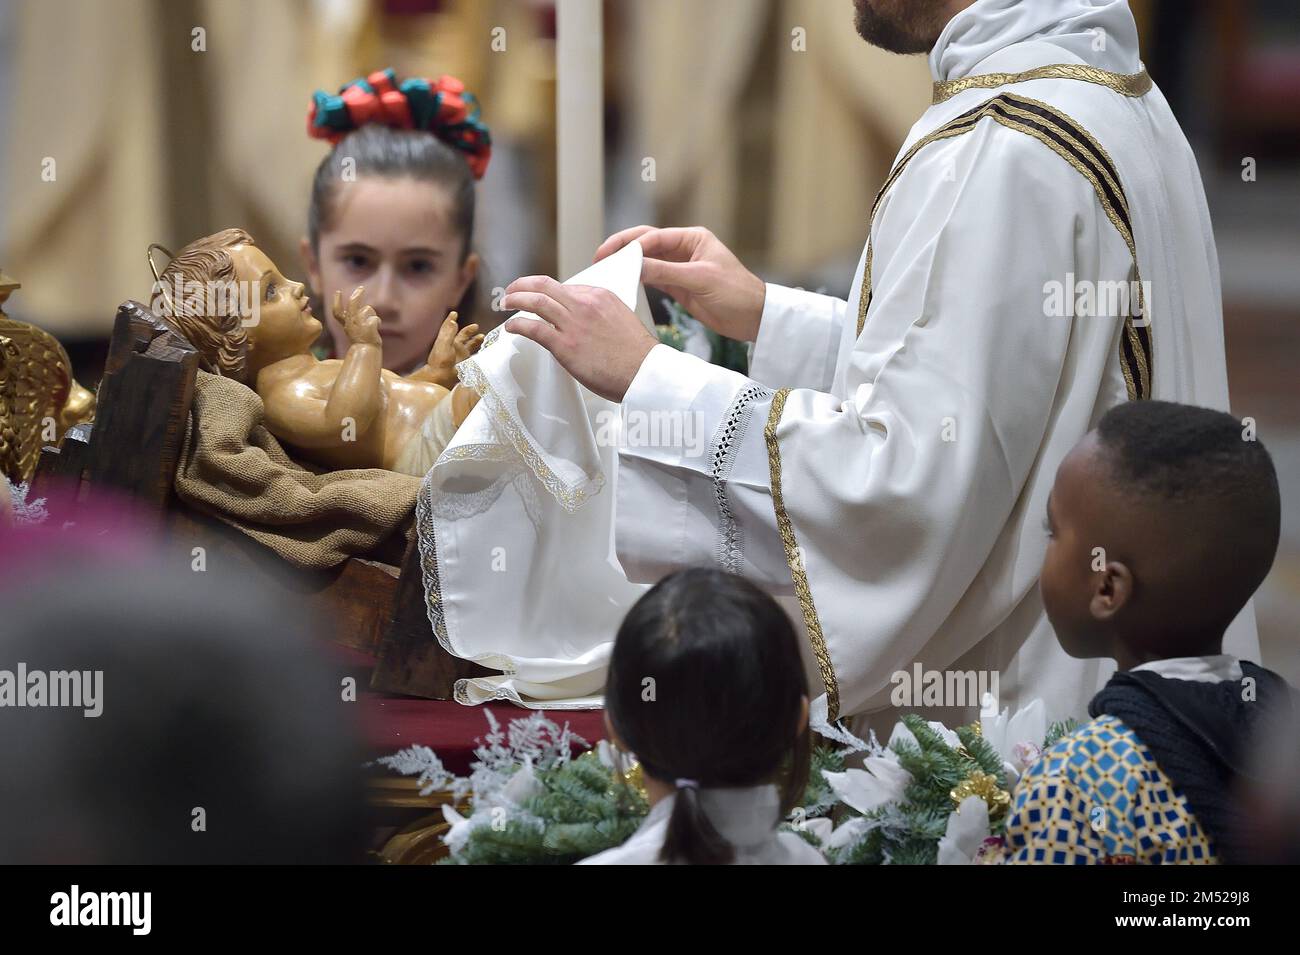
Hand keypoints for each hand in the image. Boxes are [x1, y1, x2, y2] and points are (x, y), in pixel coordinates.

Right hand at [334, 288, 380, 345]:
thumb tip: (365, 308)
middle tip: (361, 288)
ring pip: (367, 309)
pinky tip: (377, 329)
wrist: (367, 352)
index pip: (337, 312)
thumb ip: (356, 319)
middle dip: (357, 294)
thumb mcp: (355, 330)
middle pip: (352, 304)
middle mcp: (351, 323)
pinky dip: (377, 322)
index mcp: (346, 324)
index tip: (338, 291)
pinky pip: (375, 318)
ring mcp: (360, 325)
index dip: (337, 301)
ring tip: (372, 324)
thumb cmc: (362, 341)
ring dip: (372, 314)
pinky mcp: (369, 328)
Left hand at [426, 311, 483, 381]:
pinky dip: (479, 352)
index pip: (449, 328)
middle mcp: (454, 347)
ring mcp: (460, 355)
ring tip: (483, 337)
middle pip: (462, 336)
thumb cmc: (441, 361)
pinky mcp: (466, 363)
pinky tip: (484, 351)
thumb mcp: (444, 344)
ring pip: (470, 345)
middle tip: (476, 326)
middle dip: (469, 331)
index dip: (451, 320)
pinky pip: (474, 355)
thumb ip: (449, 333)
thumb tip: (453, 321)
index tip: (454, 313)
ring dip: (476, 341)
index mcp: (447, 340)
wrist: (442, 378)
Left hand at [501, 278, 657, 402]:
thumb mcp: (621, 319)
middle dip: (523, 285)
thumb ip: (600, 314)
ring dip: (515, 300)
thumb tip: (584, 320)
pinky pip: (533, 328)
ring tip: (505, 304)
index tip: (539, 297)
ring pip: (535, 301)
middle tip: (511, 291)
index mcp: (600, 295)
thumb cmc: (636, 354)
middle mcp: (584, 304)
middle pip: (544, 285)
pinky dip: (518, 325)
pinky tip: (512, 327)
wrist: (644, 373)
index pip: (565, 286)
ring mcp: (573, 324)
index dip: (548, 291)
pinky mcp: (565, 346)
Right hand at [594, 225, 765, 341]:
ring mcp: (679, 268)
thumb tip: (635, 266)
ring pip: (646, 261)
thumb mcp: (700, 279)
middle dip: (622, 248)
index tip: (613, 255)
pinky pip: (651, 278)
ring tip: (605, 269)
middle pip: (646, 244)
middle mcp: (684, 249)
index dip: (632, 245)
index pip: (655, 236)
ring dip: (627, 264)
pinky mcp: (677, 286)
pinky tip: (621, 282)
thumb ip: (667, 272)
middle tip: (600, 256)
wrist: (752, 318)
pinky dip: (636, 279)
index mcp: (693, 238)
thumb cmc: (736, 293)